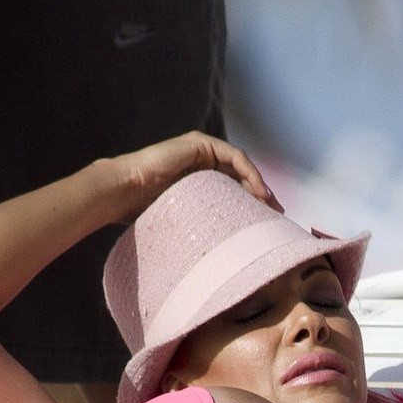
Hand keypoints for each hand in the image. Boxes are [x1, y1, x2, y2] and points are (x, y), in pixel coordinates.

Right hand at [106, 132, 281, 220]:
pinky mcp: (200, 144)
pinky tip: (258, 191)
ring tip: (270, 204)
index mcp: (197, 180)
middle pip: (240, 176)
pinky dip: (248, 172)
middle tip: (276, 215)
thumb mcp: (185, 219)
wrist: (125, 192)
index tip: (266, 224)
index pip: (231, 188)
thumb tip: (221, 257)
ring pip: (240, 166)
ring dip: (258, 184)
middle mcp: (200, 162)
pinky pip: (234, 157)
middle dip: (260, 195)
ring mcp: (201, 151)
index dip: (250, 204)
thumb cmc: (144, 211)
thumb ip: (203, 224)